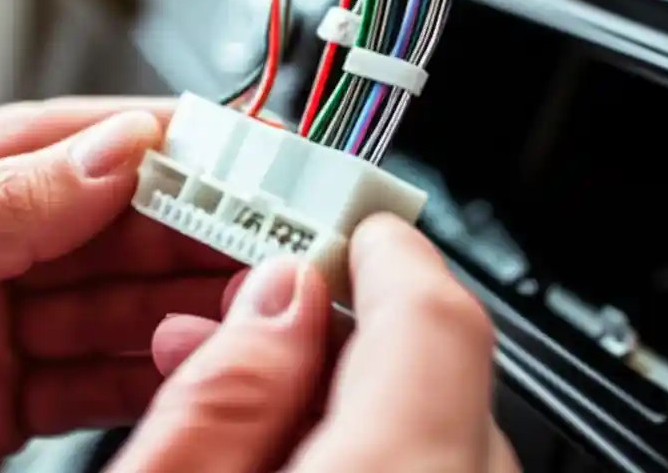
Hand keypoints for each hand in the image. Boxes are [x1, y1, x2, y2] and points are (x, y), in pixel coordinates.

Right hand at [113, 213, 520, 471]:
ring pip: (440, 432)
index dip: (380, 249)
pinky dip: (375, 458)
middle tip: (243, 319)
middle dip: (337, 331)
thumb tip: (273, 300)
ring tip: (241, 406)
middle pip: (439, 371)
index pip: (434, 315)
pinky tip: (287, 458)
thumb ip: (226, 395)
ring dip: (350, 401)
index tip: (337, 219)